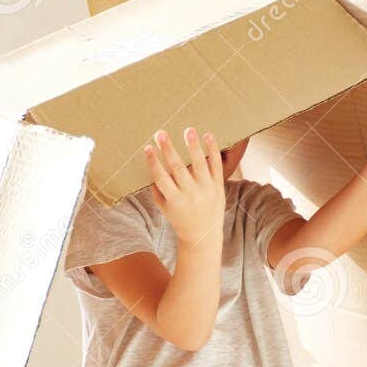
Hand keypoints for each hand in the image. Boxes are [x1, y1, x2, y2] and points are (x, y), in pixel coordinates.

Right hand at [145, 127, 226, 244]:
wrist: (203, 236)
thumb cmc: (180, 219)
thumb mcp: (165, 208)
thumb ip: (158, 190)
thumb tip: (151, 165)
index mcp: (175, 200)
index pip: (161, 178)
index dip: (153, 162)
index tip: (147, 148)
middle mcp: (191, 195)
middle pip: (178, 169)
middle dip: (168, 150)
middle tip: (160, 133)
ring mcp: (206, 190)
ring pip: (199, 165)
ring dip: (193, 146)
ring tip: (188, 130)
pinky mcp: (218, 186)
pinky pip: (216, 166)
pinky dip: (212, 151)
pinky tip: (208, 136)